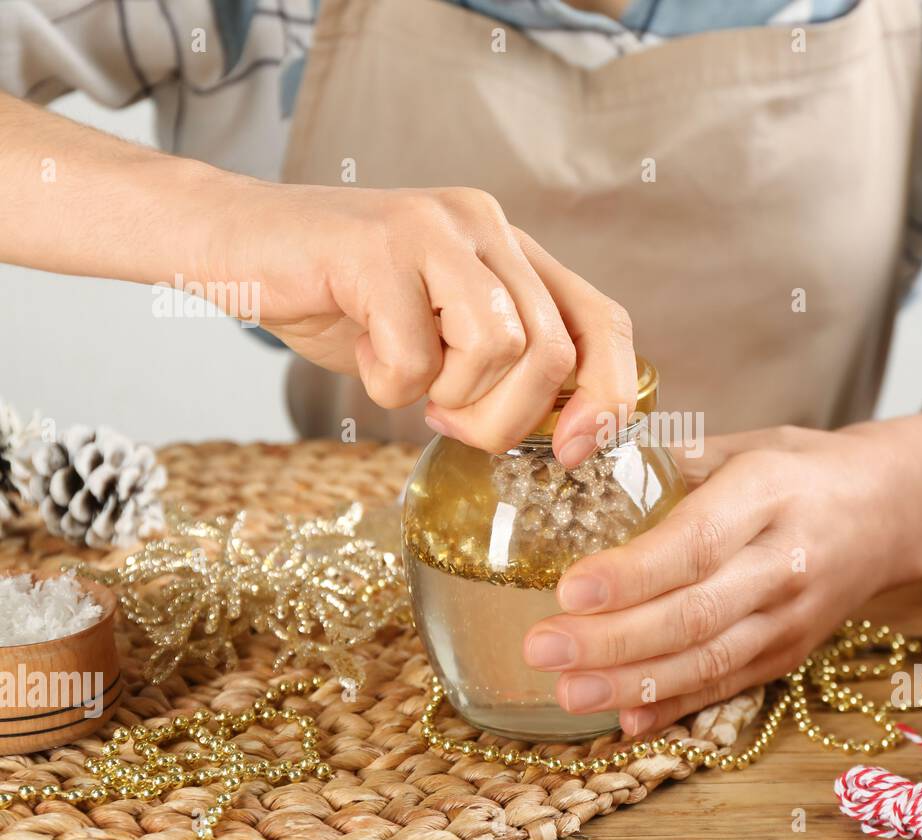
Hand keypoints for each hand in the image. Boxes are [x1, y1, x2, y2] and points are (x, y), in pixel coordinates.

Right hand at [216, 183, 634, 462]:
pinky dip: (388, 384)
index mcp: (509, 247)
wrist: (229, 244)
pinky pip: (417, 357)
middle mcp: (485, 225)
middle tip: (449, 422)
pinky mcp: (379, 245)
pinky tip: (362, 349)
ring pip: (499, 350)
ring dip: (448, 398)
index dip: (609, 393)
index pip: (603, 320)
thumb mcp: (437, 335)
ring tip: (402, 376)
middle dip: (507, 420)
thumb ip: (499, 363)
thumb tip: (563, 430)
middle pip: (553, 352)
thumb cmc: (338, 300)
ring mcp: (435, 228)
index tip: (577, 450)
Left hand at [520, 382, 921, 734]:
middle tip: (544, 648)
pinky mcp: (789, 656)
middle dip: (614, 641)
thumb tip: (575, 452)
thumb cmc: (798, 471)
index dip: (633, 575)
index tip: (571, 590)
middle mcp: (784, 564)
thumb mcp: (743, 444)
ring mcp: (791, 619)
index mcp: (768, 496)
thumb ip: (669, 459)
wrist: (887, 513)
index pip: (696, 544)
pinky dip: (675, 709)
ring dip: (633, 686)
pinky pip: (727, 688)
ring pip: (708, 663)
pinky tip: (624, 721)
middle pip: (695, 615)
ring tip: (568, 692)